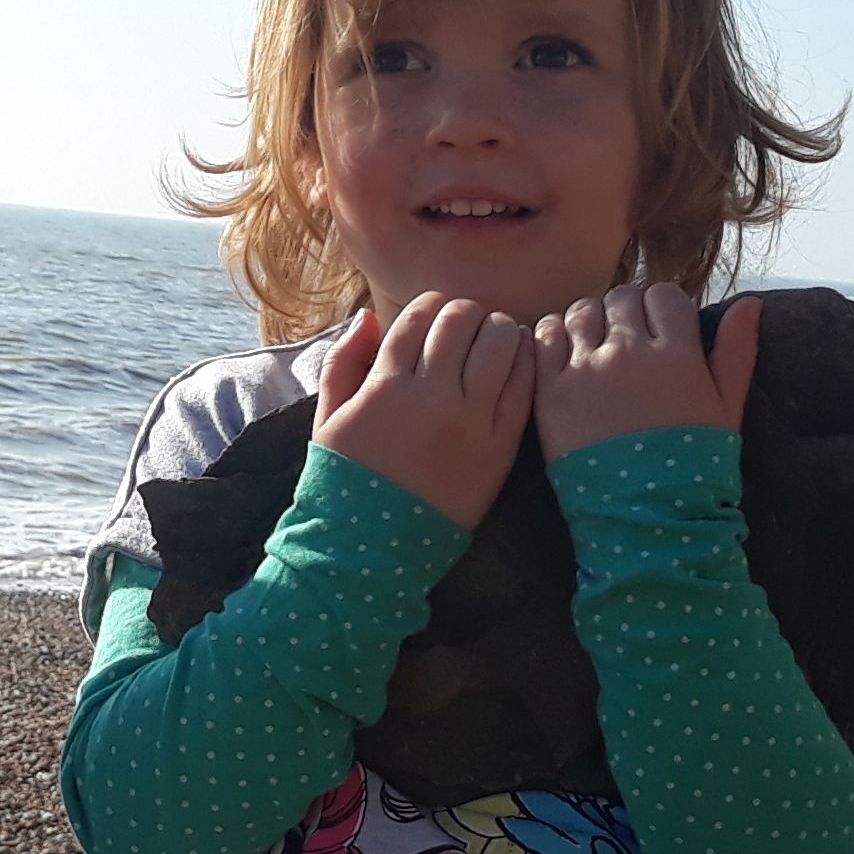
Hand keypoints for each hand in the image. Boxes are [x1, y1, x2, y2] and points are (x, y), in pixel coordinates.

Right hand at [310, 294, 536, 527]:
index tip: (433, 313)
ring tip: (495, 335)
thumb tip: (367, 318)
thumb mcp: (328, 418)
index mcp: (385, 385)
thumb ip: (343, 362)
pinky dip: (525, 361)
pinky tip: (519, 356)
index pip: (418, 317)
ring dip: (498, 328)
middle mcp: (431, 397)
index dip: (429, 305)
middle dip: (465, 312)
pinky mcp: (499, 448)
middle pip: (461, 321)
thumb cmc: (345, 480)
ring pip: (499, 345)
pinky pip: (522, 388)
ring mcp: (470, 422)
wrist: (371, 547)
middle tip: (467, 322)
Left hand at [531, 284, 759, 460]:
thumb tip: (749, 303)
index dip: (662, 308)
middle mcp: (629, 353)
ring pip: (581, 311)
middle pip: (621, 299)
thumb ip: (737, 352)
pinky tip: (563, 352)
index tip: (659, 330)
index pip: (664, 296)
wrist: (646, 517)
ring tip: (593, 346)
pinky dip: (552, 334)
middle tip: (626, 340)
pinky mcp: (550, 391)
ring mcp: (586, 370)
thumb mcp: (727, 411)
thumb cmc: (694, 469)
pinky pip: (544, 336)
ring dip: (589, 320)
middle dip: (626, 312)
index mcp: (677, 354)